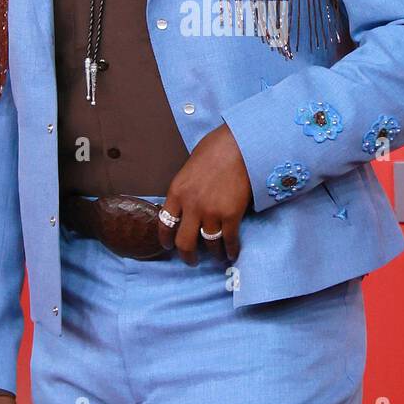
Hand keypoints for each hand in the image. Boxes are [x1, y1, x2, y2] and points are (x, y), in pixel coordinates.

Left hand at [158, 122, 251, 265]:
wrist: (239, 143)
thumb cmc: (215, 149)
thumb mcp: (189, 169)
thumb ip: (186, 189)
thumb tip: (188, 204)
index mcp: (177, 192)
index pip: (164, 223)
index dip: (166, 239)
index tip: (169, 246)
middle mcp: (191, 205)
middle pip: (184, 242)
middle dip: (187, 255)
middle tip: (191, 260)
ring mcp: (211, 211)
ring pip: (208, 244)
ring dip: (213, 255)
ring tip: (217, 257)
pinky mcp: (231, 214)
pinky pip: (229, 240)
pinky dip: (231, 250)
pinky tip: (232, 253)